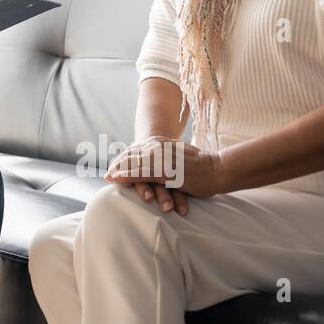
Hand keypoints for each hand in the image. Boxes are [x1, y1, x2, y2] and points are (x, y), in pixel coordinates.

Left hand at [103, 135, 224, 207]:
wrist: (217, 169)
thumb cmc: (200, 164)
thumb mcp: (178, 155)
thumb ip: (165, 155)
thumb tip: (156, 160)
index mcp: (160, 143)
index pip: (136, 149)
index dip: (123, 158)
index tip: (114, 167)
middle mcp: (158, 148)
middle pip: (132, 155)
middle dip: (118, 165)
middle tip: (106, 175)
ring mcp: (161, 159)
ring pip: (134, 163)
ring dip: (119, 171)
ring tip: (109, 178)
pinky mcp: (165, 171)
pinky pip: (142, 173)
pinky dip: (128, 176)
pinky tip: (119, 181)